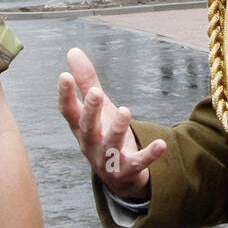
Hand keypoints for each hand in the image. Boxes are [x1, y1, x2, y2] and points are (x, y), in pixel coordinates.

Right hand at [57, 47, 164, 200]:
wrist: (118, 176)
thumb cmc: (103, 133)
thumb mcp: (97, 108)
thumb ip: (86, 81)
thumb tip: (72, 51)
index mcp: (81, 128)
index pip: (68, 111)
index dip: (65, 94)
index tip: (64, 75)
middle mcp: (90, 144)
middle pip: (88, 128)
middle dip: (91, 111)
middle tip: (95, 92)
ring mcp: (108, 160)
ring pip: (111, 145)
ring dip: (117, 129)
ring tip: (126, 111)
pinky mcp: (128, 170)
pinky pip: (138, 163)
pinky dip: (149, 154)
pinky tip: (162, 144)